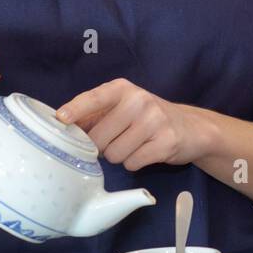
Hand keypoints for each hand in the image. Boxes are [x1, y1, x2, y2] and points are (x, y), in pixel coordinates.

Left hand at [55, 78, 211, 170]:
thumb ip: (95, 114)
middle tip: (117, 140)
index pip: (95, 98)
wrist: (190, 128)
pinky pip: (132, 164)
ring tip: (134, 145)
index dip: (76, 109)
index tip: (62, 118)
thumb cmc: (146, 118)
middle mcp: (138, 100)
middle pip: (99, 138)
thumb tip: (62, 126)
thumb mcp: (123, 107)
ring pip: (114, 154)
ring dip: (119, 156)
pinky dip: (134, 163)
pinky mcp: (165, 143)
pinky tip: (146, 152)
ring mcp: (154, 121)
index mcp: (122, 89)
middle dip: (102, 147)